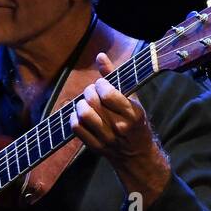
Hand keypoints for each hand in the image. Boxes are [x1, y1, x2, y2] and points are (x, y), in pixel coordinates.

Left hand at [69, 52, 160, 167]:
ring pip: (83, 115)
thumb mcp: (132, 99)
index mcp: (132, 113)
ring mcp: (106, 138)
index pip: (108, 94)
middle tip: (92, 92)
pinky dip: (74, 118)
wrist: (136, 155)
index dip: (100, 85)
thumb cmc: (135, 122)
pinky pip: (76, 128)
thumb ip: (115, 77)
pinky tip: (80, 115)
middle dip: (89, 92)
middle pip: (93, 103)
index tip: (101, 84)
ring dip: (81, 104)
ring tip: (86, 103)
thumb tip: (100, 56)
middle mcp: (119, 126)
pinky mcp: (95, 147)